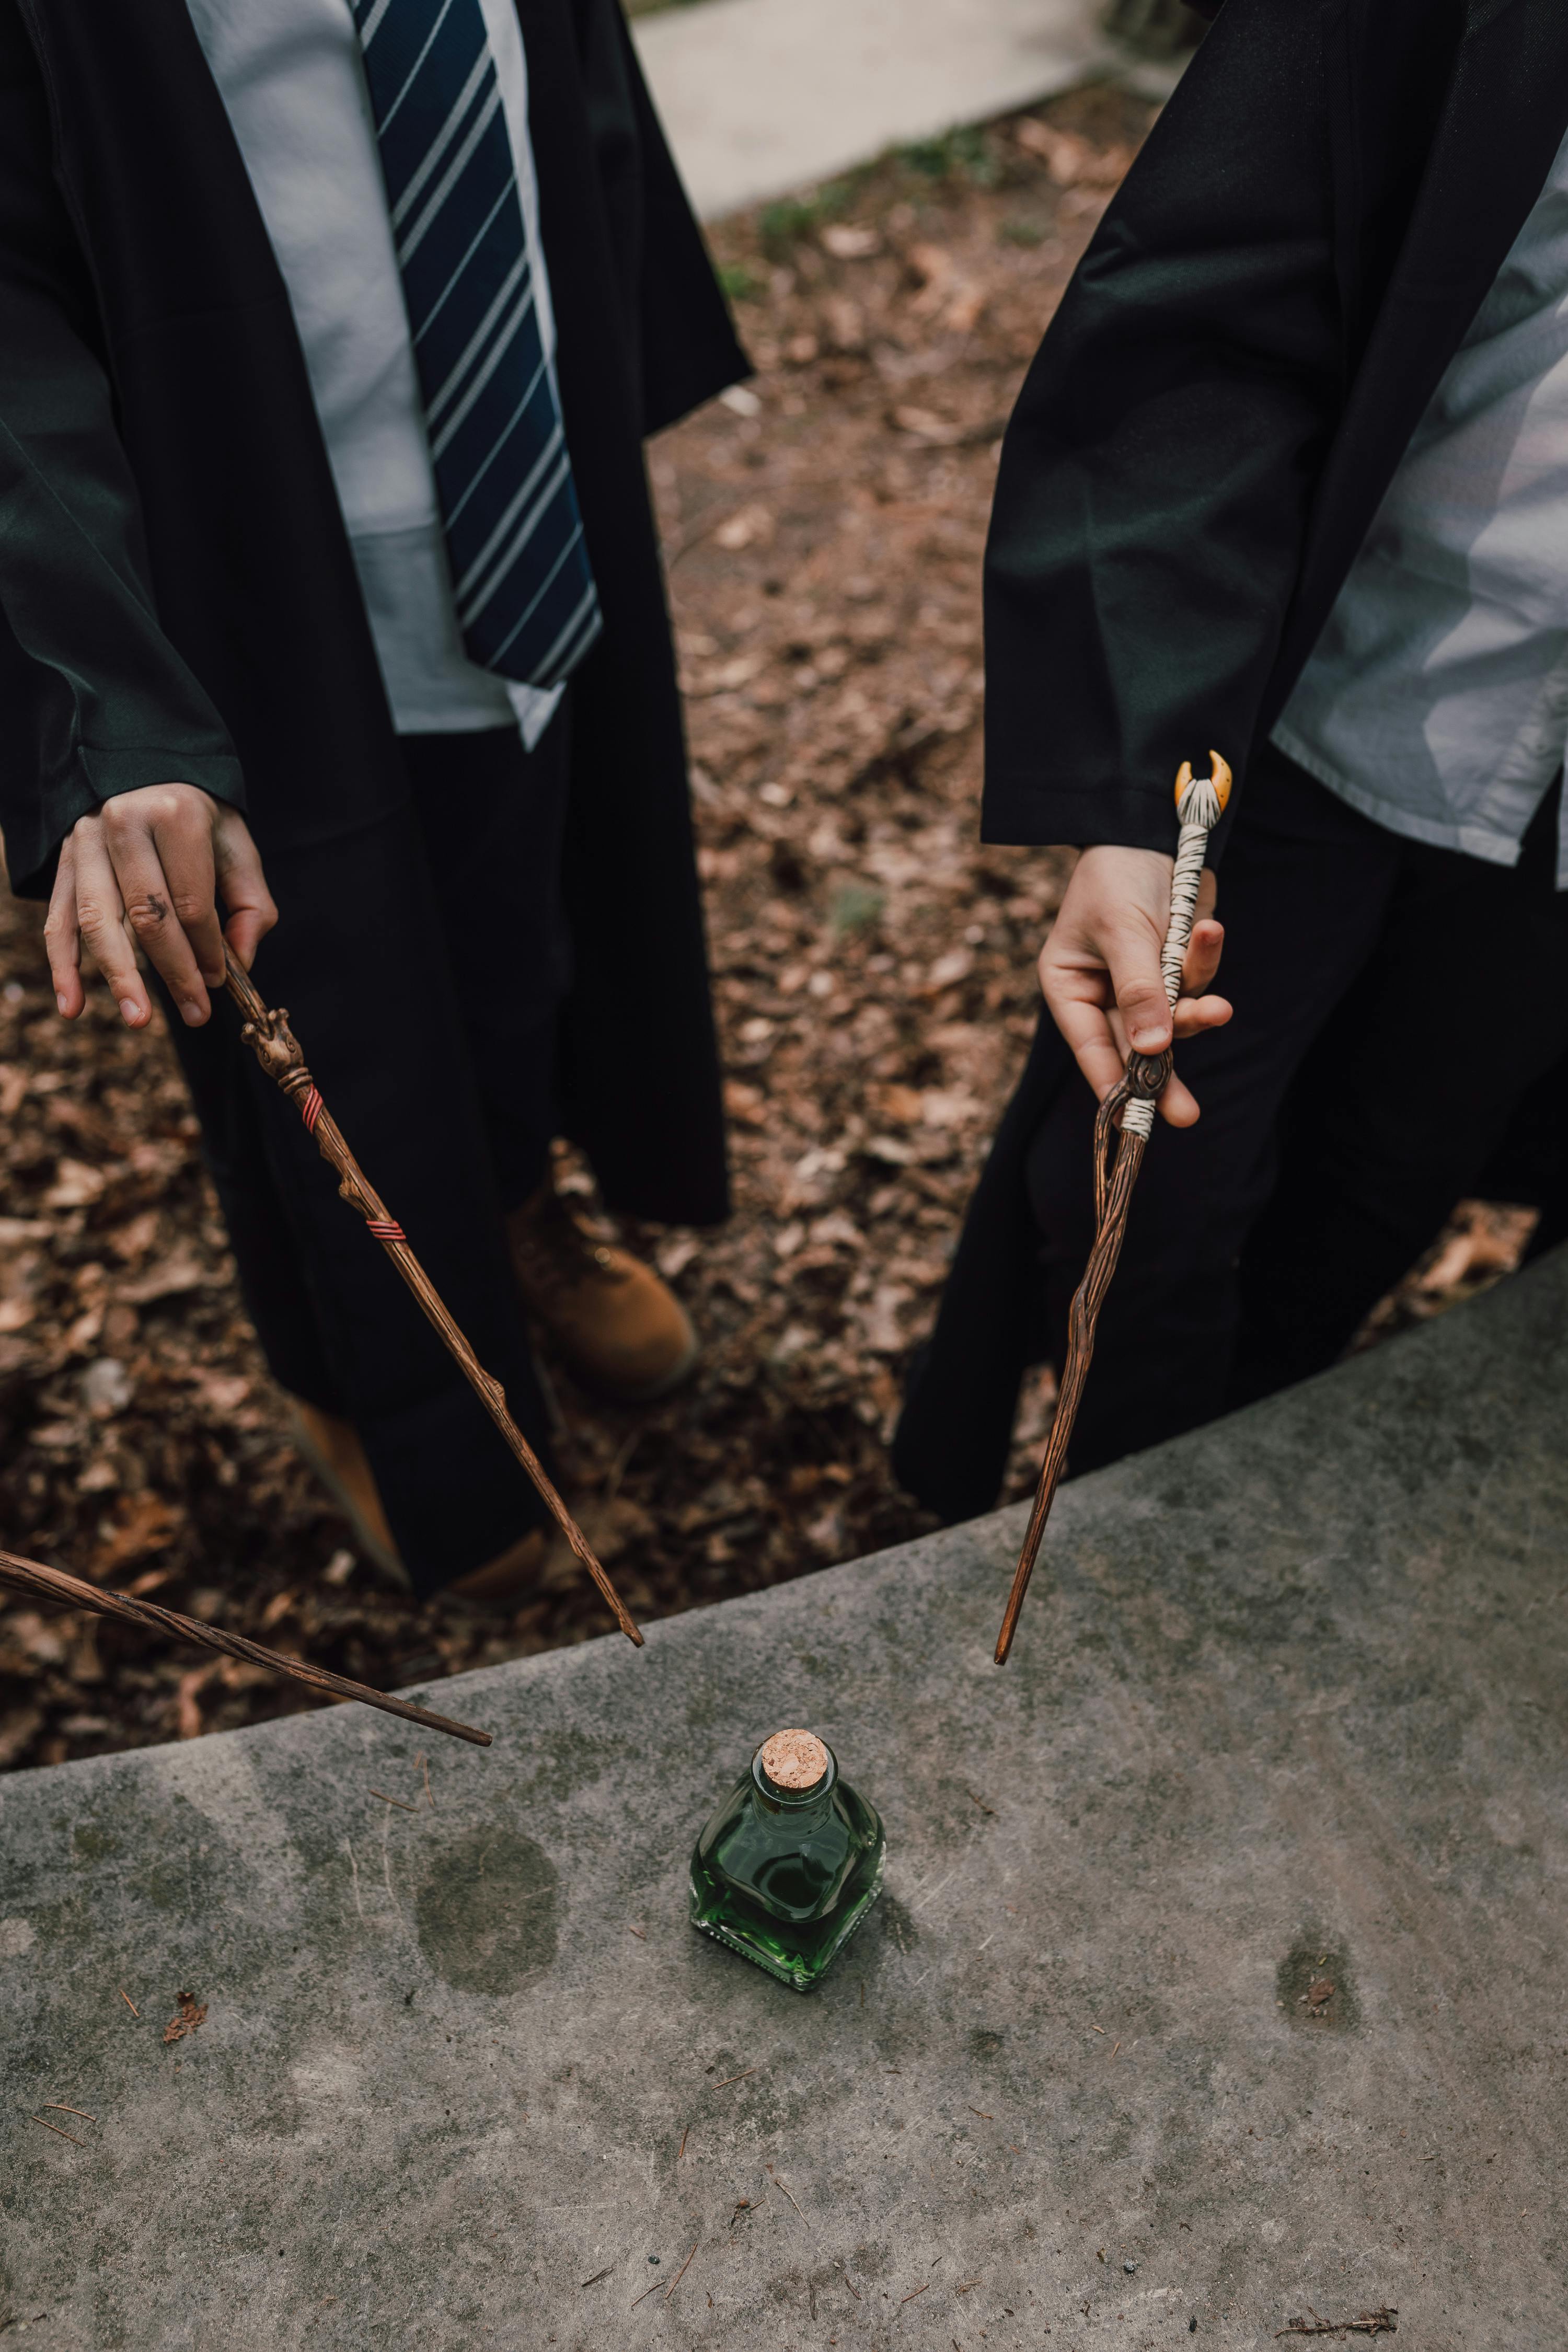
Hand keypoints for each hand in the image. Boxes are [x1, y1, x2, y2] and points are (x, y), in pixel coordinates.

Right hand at [45, 785, 276, 1028]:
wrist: (143, 769)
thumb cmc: (197, 817)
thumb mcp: (236, 846)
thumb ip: (250, 905)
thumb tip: (239, 964)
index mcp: (174, 816)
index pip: (190, 900)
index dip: (206, 948)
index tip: (218, 982)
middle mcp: (123, 825)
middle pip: (146, 915)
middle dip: (173, 972)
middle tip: (196, 1014)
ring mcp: (85, 843)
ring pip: (98, 921)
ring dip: (117, 977)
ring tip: (138, 1018)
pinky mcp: (63, 863)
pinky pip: (58, 920)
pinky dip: (63, 967)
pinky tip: (72, 1005)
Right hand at [1039, 844, 1230, 1125]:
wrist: (1149, 826)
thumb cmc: (1117, 875)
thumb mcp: (1122, 932)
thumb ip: (1140, 990)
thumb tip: (1153, 1050)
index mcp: (1069, 987)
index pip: (1091, 1047)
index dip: (1113, 1085)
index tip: (1134, 1122)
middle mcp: (1104, 993)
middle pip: (1136, 1048)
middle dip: (1165, 1078)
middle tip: (1185, 1115)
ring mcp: (1145, 982)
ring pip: (1175, 1019)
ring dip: (1198, 1012)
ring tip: (1220, 1010)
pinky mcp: (1178, 965)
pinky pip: (1197, 980)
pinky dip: (1206, 960)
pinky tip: (1210, 929)